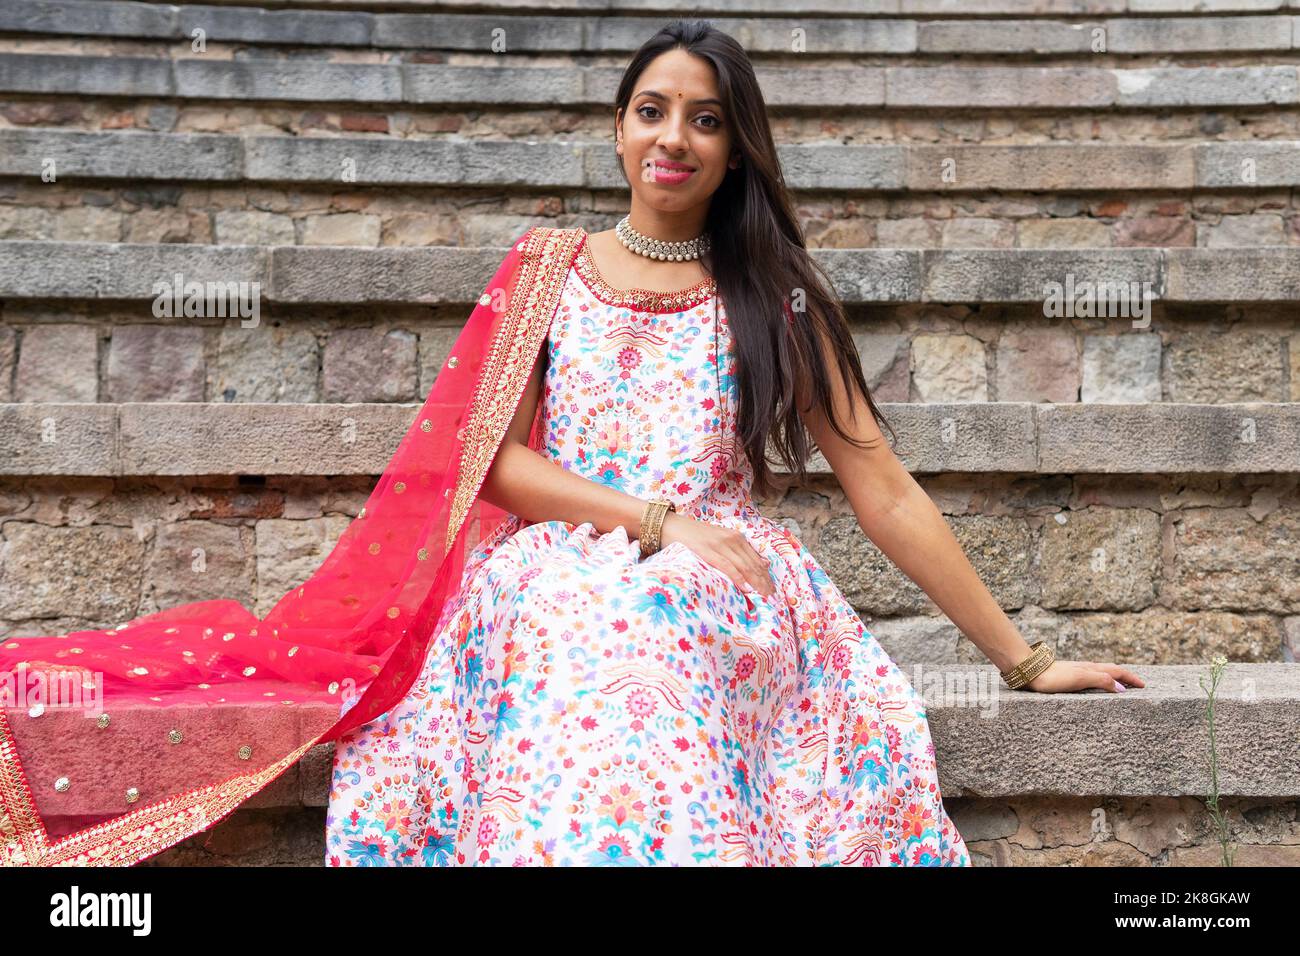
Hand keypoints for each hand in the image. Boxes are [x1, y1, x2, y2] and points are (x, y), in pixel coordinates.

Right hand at [657, 512, 775, 597]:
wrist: (671, 526)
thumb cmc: (693, 536)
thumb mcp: (718, 540)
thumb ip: (734, 551)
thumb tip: (755, 565)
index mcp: (736, 537)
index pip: (756, 559)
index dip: (766, 575)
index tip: (772, 588)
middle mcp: (732, 539)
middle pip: (753, 564)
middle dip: (764, 581)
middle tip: (771, 596)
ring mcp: (720, 544)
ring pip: (744, 566)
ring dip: (755, 582)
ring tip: (763, 595)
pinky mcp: (707, 550)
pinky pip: (726, 565)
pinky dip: (738, 577)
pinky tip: (745, 587)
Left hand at [1023, 659, 1145, 693]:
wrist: (1029, 672)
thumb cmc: (1053, 677)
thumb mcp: (1081, 679)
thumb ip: (1101, 681)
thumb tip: (1122, 688)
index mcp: (1091, 668)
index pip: (1117, 672)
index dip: (1131, 678)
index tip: (1144, 685)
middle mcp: (1085, 668)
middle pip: (1110, 670)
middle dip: (1125, 676)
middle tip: (1137, 684)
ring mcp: (1076, 670)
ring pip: (1100, 672)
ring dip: (1113, 677)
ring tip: (1121, 684)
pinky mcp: (1067, 676)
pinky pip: (1090, 676)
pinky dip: (1100, 680)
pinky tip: (1094, 684)